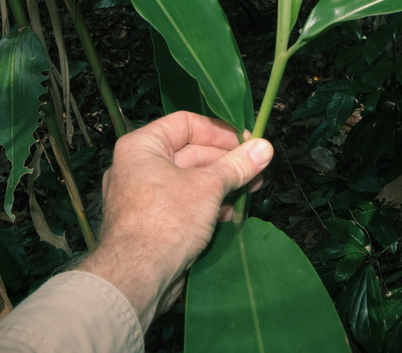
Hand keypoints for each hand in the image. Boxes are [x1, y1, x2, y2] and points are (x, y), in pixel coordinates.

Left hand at [76, 111, 272, 328]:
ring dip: (221, 185)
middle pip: (190, 153)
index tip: (247, 142)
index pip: (185, 124)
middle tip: (258, 170)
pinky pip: (183, 204)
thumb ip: (237, 165)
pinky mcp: (151, 223)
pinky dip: (206, 205)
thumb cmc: (167, 220)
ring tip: (250, 192)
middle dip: (226, 162)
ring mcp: (143, 196)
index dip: (219, 131)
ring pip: (189, 181)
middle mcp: (137, 167)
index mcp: (142, 147)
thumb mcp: (208, 187)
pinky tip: (230, 214)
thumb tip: (265, 147)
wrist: (136, 278)